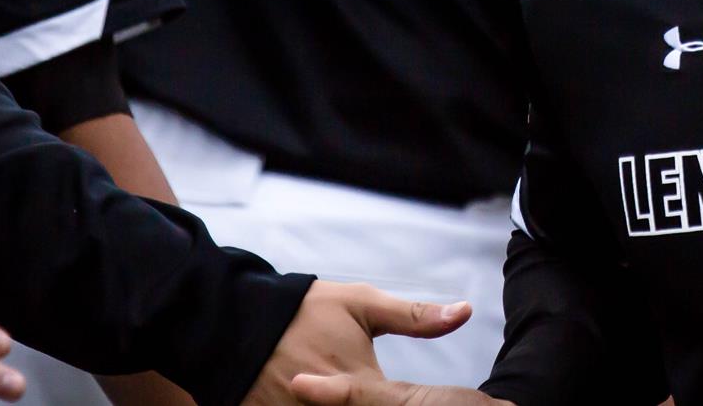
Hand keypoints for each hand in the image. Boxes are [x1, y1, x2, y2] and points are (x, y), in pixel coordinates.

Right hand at [243, 281, 472, 405]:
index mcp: (355, 382)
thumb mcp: (363, 305)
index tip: (401, 394)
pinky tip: (313, 399)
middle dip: (368, 402)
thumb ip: (415, 316)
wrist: (237, 319)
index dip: (399, 402)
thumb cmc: (307, 310)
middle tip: (368, 389)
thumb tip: (465, 312)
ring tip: (343, 393)